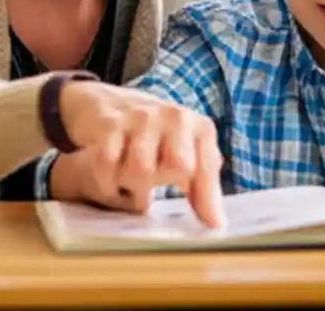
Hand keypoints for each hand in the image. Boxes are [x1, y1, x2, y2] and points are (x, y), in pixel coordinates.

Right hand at [57, 82, 223, 225]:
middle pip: (178, 167)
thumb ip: (203, 187)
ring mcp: (142, 117)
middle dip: (161, 183)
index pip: (207, 168)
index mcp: (199, 127)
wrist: (108, 100)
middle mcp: (175, 117)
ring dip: (131, 185)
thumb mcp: (186, 153)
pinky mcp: (110, 123)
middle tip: (150, 185)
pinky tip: (110, 181)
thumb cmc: (155, 137)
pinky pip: (108, 164)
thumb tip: (216, 224)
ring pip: (141, 170)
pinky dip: (107, 182)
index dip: (206, 199)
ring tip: (129, 182)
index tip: (209, 224)